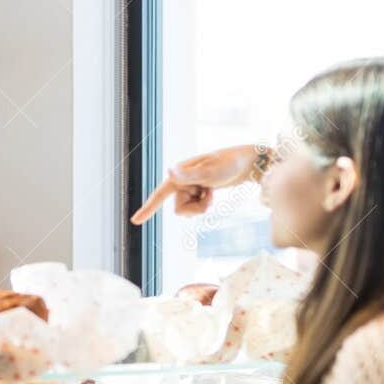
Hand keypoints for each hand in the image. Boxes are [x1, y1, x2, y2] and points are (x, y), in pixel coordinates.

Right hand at [130, 145, 267, 225]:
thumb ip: (188, 175)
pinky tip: (213, 192)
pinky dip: (206, 204)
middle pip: (179, 209)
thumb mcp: (210, 171)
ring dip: (202, 206)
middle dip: (196, 208)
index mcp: (178, 175)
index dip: (147, 208)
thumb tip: (168, 172)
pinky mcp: (197, 191)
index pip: (159, 195)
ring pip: (187, 211)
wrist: (248, 162)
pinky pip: (195, 208)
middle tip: (211, 194)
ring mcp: (189, 187)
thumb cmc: (230, 163)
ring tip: (213, 193)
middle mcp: (180, 181)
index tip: (135, 221)